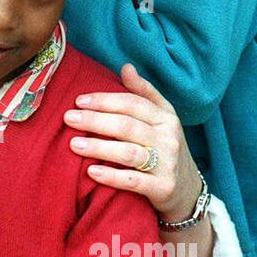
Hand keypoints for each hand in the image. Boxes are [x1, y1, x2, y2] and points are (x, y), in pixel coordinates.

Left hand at [64, 64, 202, 216]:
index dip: (105, 100)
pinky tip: (91, 172)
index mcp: (166, 117)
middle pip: (127, 126)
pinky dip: (112, 176)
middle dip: (95, 121)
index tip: (79, 101)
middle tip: (69, 119)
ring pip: (129, 152)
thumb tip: (126, 67)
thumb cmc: (165, 147)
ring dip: (99, 147)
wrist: (187, 189)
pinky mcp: (163, 187)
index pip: (133, 103)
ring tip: (74, 144)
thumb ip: (144, 93)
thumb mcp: (162, 118)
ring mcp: (167, 164)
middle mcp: (168, 138)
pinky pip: (134, 181)